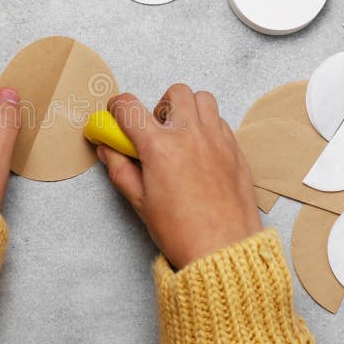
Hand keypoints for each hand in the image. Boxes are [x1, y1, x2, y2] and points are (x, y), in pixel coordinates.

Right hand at [97, 84, 261, 267]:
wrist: (224, 251)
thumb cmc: (181, 231)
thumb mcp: (139, 201)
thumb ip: (119, 168)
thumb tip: (108, 148)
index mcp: (159, 147)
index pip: (129, 107)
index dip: (116, 108)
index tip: (114, 117)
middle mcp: (190, 134)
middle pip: (173, 93)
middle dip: (158, 105)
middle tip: (154, 131)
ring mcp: (216, 139)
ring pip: (202, 98)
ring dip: (187, 109)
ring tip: (180, 135)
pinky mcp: (235, 149)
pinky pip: (220, 120)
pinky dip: (206, 125)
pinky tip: (199, 150)